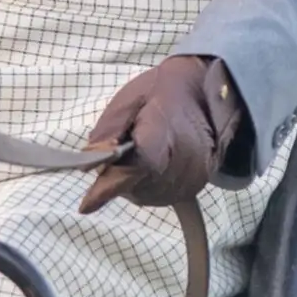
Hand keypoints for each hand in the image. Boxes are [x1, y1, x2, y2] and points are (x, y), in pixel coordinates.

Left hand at [78, 56, 243, 213]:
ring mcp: (190, 180)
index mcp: (160, 137)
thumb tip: (89, 160)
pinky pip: (160, 195)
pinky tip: (149, 165)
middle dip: (115, 176)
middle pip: (134, 186)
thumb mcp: (131, 97)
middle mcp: (179, 166)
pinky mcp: (195, 187)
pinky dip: (147, 184)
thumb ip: (109, 129)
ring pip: (145, 195)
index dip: (108, 188)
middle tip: (116, 150)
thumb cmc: (165, 91)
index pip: (132, 171)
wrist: (210, 94)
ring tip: (135, 154)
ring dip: (130, 182)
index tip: (86, 205)